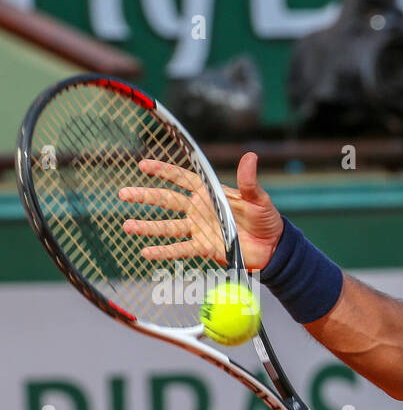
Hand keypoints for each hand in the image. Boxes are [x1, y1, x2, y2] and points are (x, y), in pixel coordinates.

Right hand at [120, 152, 282, 269]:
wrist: (273, 248)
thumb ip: (249, 182)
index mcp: (210, 193)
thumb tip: (250, 156)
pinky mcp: (203, 248)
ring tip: (127, 225)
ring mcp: (199, 229)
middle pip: (167, 201)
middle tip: (123, 194)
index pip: (183, 178)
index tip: (143, 165)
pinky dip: (163, 251)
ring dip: (147, 226)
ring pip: (168, 226)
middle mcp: (199, 210)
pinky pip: (180, 249)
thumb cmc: (267, 220)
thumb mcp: (259, 199)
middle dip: (145, 197)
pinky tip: (145, 252)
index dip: (164, 171)